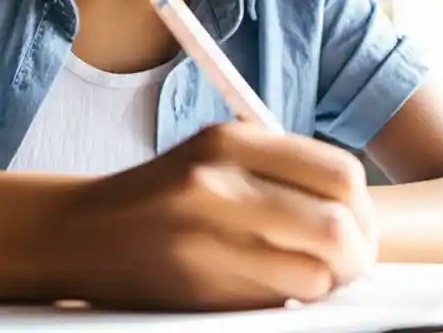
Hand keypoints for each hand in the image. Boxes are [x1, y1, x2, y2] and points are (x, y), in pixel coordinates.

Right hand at [56, 122, 378, 310]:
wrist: (80, 232)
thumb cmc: (159, 196)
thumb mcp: (212, 158)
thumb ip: (278, 171)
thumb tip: (355, 211)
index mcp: (230, 142)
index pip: (337, 173)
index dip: (362, 208)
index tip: (360, 226)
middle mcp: (219, 184)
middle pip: (336, 225)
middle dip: (357, 253)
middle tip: (350, 264)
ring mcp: (207, 237)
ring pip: (314, 272)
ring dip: (322, 283)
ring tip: (306, 276)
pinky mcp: (198, 285)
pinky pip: (276, 301)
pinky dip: (286, 299)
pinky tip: (267, 286)